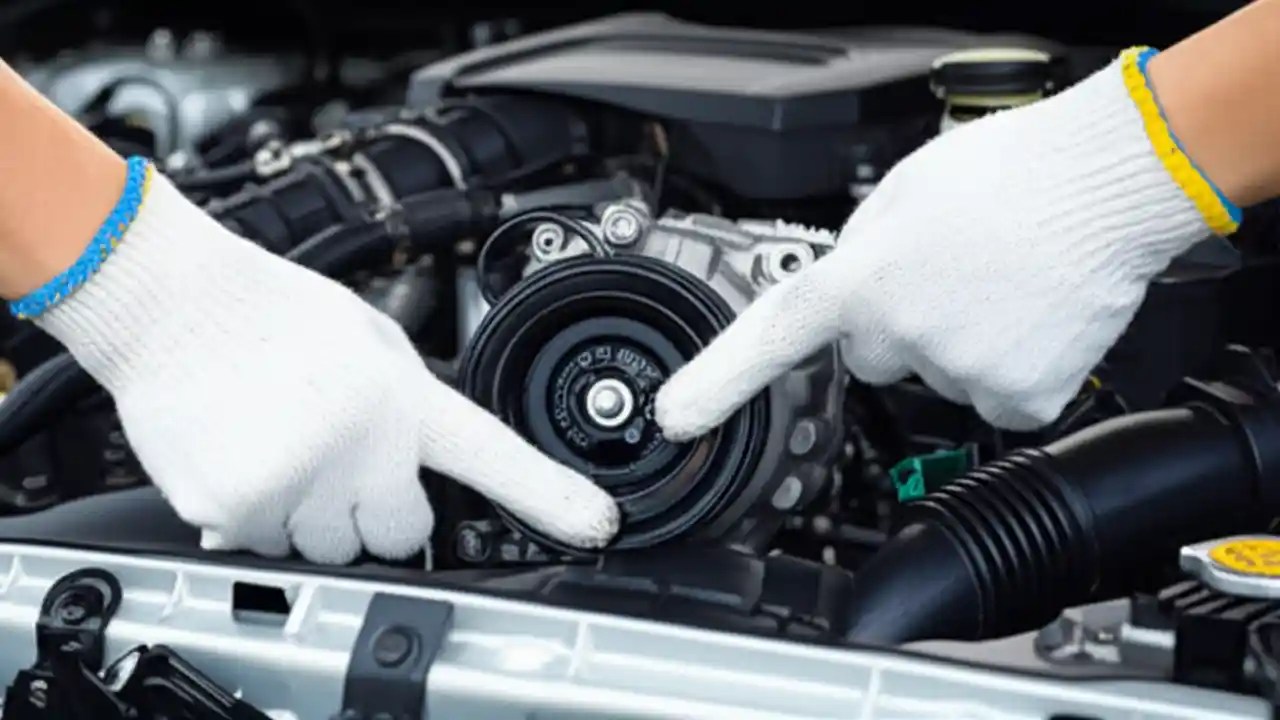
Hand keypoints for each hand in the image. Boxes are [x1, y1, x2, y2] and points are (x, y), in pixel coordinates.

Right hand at [37, 174, 619, 564]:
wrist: (172, 302)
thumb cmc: (266, 313)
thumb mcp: (369, 339)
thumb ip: (403, 405)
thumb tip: (415, 464)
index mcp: (401, 396)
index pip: (490, 454)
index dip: (548, 496)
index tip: (594, 522)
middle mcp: (362, 440)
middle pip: (396, 534)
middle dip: (369, 511)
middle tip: (330, 454)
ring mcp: (302, 477)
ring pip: (326, 546)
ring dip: (307, 515)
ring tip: (278, 440)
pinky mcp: (241, 504)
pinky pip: (261, 544)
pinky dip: (250, 516)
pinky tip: (242, 453)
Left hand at [657, 51, 1226, 435]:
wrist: (1108, 182)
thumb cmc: (1010, 172)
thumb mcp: (902, 193)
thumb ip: (861, 252)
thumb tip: (849, 287)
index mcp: (861, 277)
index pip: (771, 337)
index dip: (717, 383)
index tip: (678, 416)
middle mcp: (901, 333)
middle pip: (873, 357)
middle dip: (899, 325)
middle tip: (948, 275)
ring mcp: (960, 372)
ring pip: (939, 374)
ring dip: (961, 337)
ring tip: (1000, 280)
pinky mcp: (1018, 398)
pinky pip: (996, 397)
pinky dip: (1013, 366)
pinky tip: (1030, 317)